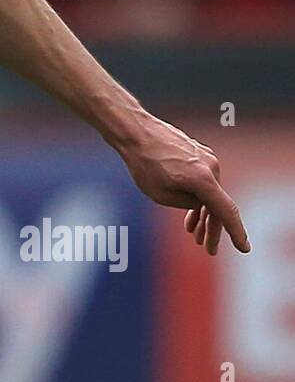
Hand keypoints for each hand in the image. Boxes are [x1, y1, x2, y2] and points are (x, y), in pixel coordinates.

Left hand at [116, 116, 249, 255]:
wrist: (136, 132)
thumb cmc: (145, 164)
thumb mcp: (162, 195)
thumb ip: (187, 204)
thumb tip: (200, 205)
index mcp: (204, 179)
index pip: (226, 211)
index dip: (236, 233)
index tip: (244, 248)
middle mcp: (211, 167)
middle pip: (218, 204)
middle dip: (212, 230)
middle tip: (208, 249)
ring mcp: (206, 158)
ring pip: (210, 193)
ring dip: (204, 215)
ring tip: (194, 234)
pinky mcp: (199, 154)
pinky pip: (204, 181)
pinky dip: (199, 198)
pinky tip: (192, 216)